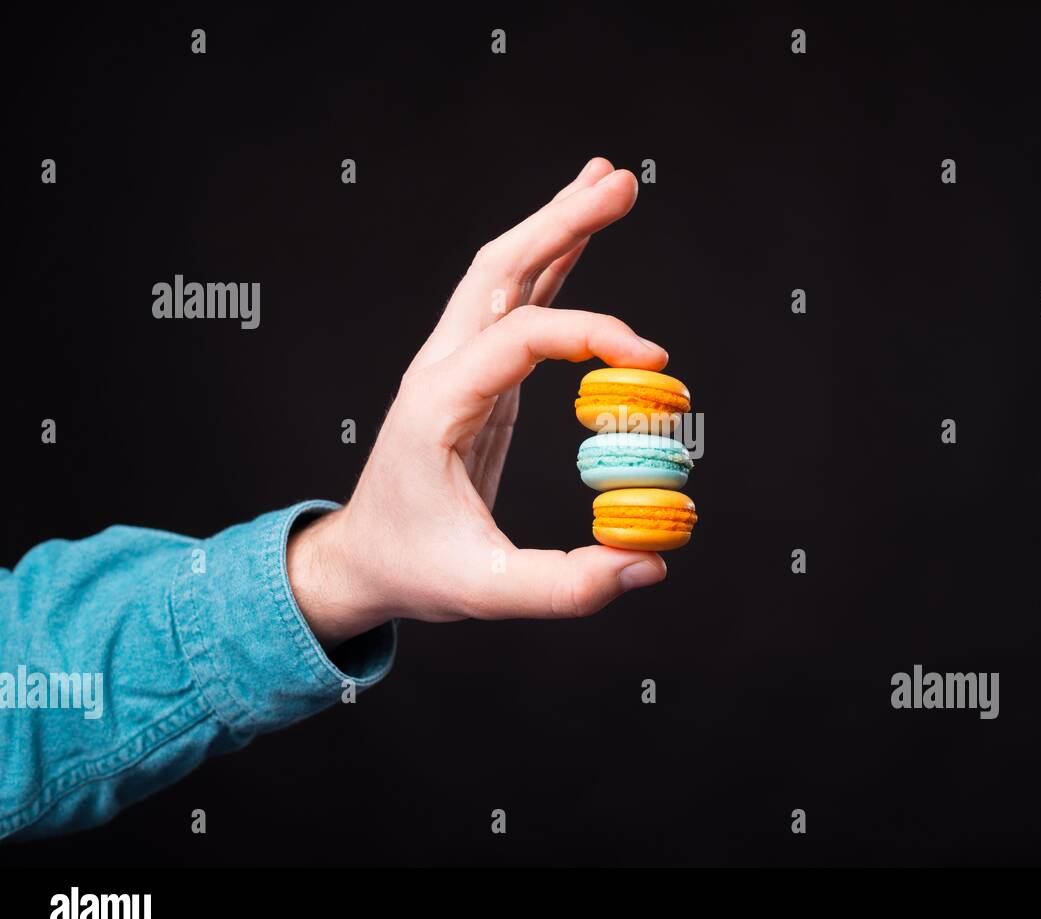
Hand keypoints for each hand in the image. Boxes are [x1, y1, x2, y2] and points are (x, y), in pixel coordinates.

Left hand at [287, 158, 670, 647]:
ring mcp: (456, 364)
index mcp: (437, 406)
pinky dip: (551, 265)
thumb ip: (564, 587)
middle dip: (561, 221)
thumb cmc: (413, 568)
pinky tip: (579, 238)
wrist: (362, 558)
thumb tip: (646, 565)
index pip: (520, 339)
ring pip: (504, 272)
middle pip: (500, 268)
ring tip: (608, 182)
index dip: (590, 337)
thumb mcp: (484, 591)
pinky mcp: (477, 375)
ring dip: (556, 226)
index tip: (654, 363)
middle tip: (620, 183)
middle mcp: (442, 369)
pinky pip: (516, 305)